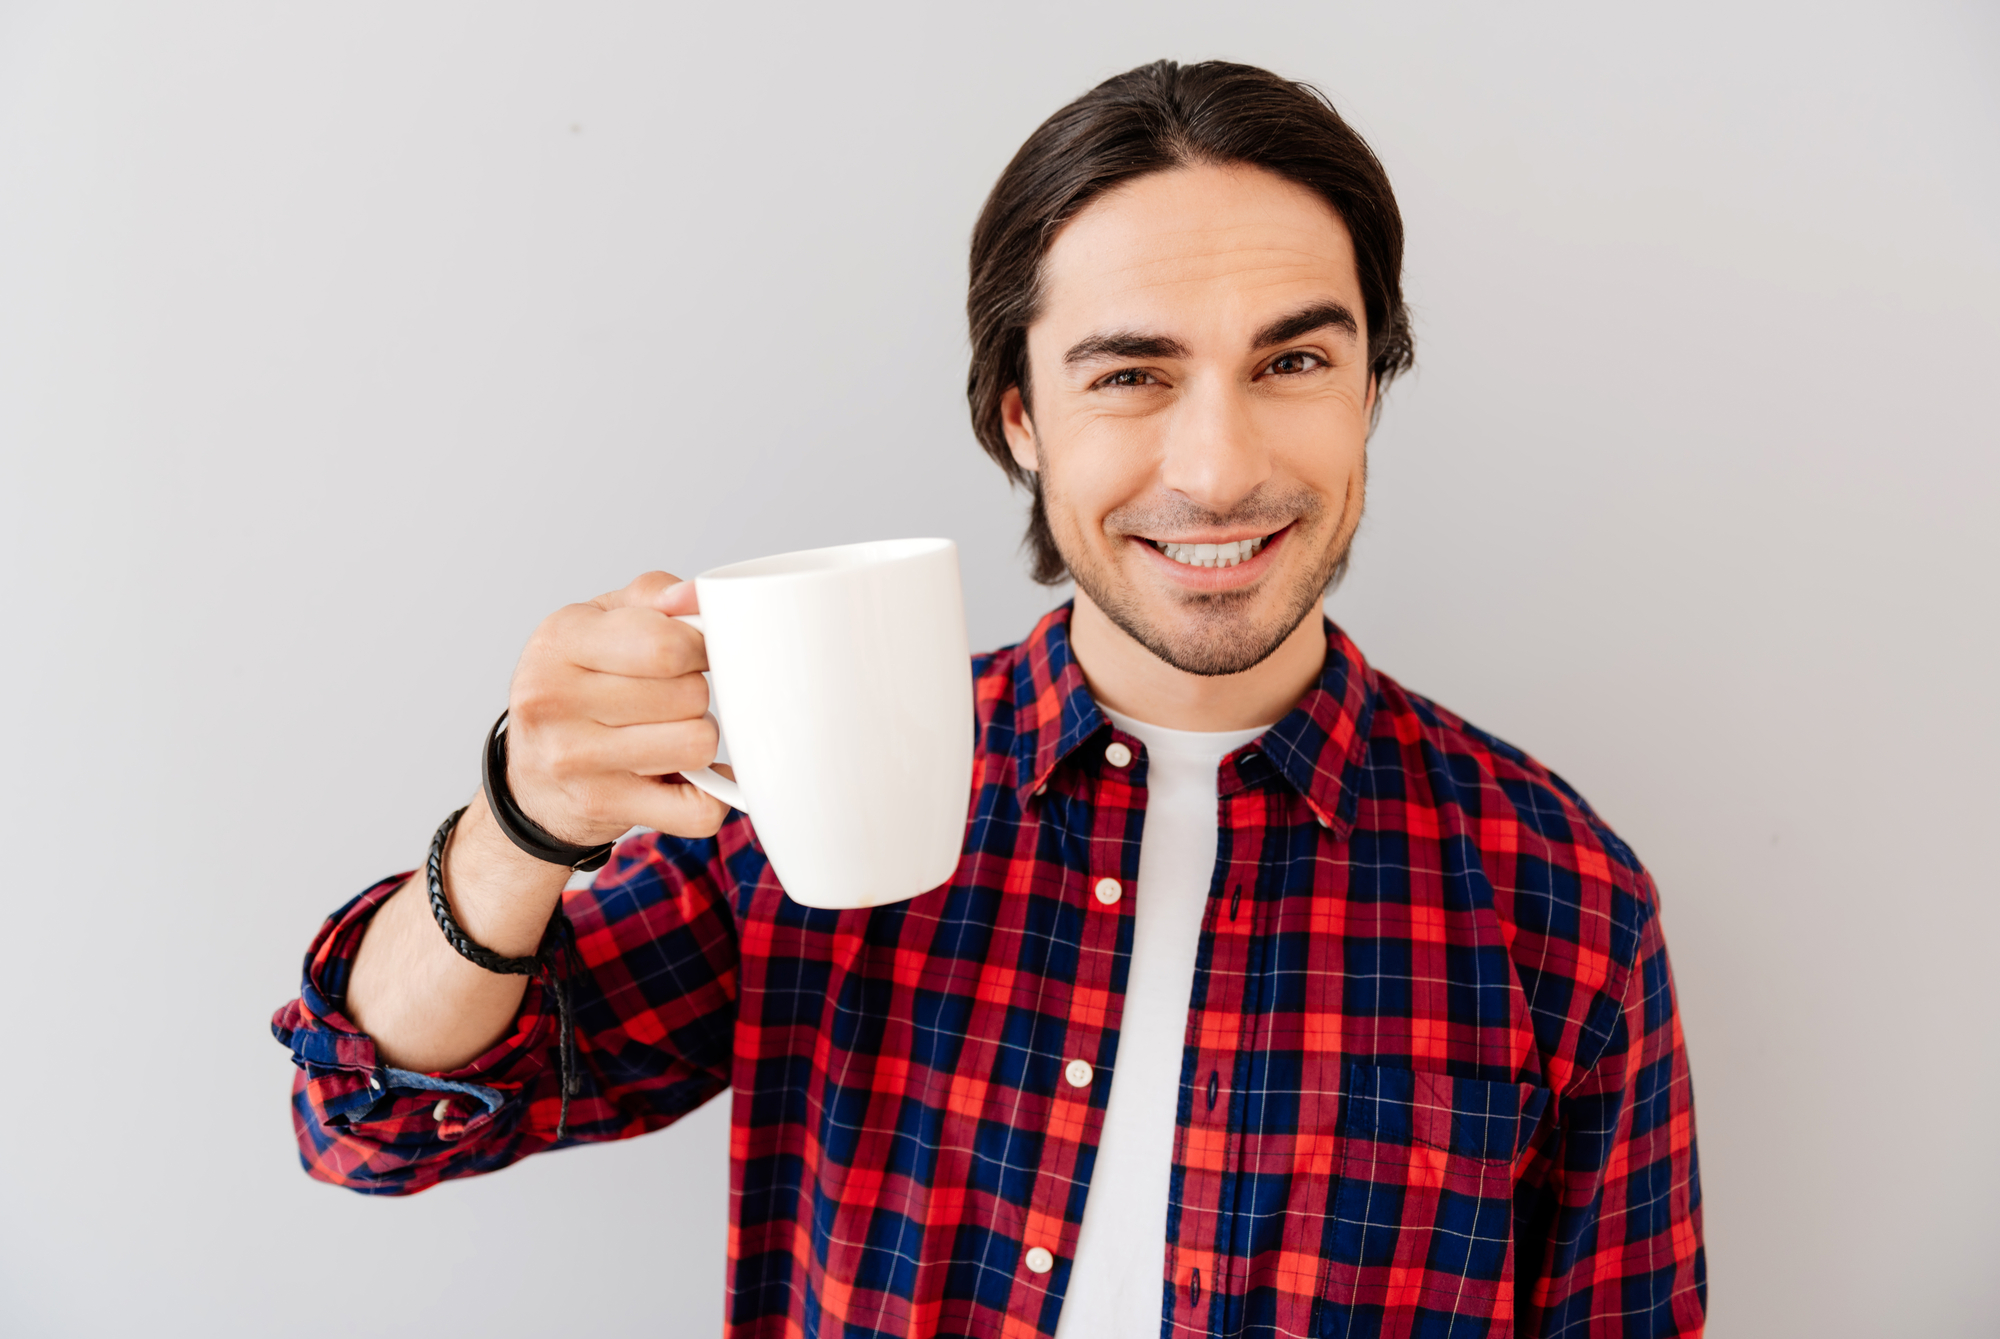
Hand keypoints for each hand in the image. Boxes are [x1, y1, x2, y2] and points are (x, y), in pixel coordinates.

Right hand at [502, 571, 731, 844]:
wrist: (532, 779)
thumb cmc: (577, 688)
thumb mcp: (600, 623)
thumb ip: (656, 595)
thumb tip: (696, 597)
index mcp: (559, 640)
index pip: (666, 645)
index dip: (700, 648)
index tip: (692, 655)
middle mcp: (553, 699)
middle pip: (691, 694)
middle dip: (697, 696)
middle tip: (668, 702)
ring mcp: (571, 759)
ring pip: (698, 745)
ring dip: (699, 741)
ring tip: (668, 735)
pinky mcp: (599, 807)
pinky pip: (698, 809)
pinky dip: (709, 797)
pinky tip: (684, 780)